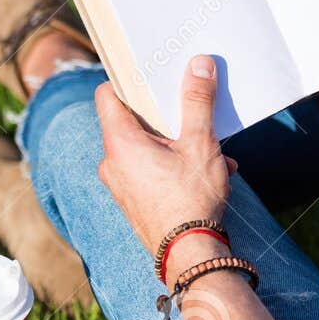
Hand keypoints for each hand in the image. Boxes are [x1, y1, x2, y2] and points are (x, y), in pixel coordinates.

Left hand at [95, 56, 235, 281]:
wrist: (190, 256)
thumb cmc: (191, 199)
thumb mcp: (200, 144)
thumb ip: (197, 101)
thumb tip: (199, 64)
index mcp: (120, 142)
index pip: (107, 94)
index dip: (128, 81)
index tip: (153, 76)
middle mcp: (112, 163)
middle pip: (131, 122)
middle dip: (166, 117)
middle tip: (192, 113)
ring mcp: (120, 185)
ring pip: (146, 149)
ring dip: (177, 145)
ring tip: (211, 152)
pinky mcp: (133, 202)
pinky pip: (150, 172)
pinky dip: (174, 167)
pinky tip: (209, 174)